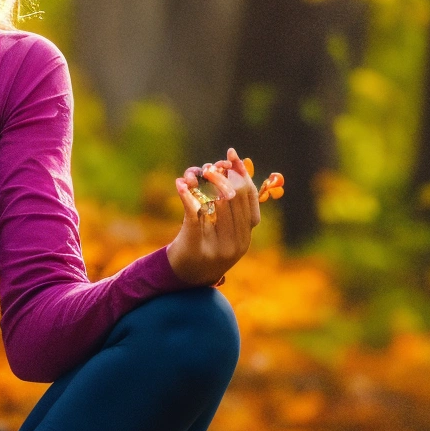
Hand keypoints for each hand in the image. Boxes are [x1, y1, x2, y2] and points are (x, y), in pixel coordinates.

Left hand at [167, 148, 280, 286]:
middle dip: (221, 176)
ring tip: (194, 174)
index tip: (230, 154)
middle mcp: (237, 242)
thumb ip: (233, 206)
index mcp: (246, 235)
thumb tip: (233, 167)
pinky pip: (194, 215)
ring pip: (216, 203)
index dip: (241, 173)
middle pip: (234, 198)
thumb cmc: (205, 245)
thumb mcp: (225, 229)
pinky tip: (180, 184)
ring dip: (204, 183)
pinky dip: (187, 196)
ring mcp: (218, 246)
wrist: (185, 276)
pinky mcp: (196, 246)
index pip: (249, 197)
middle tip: (208, 166)